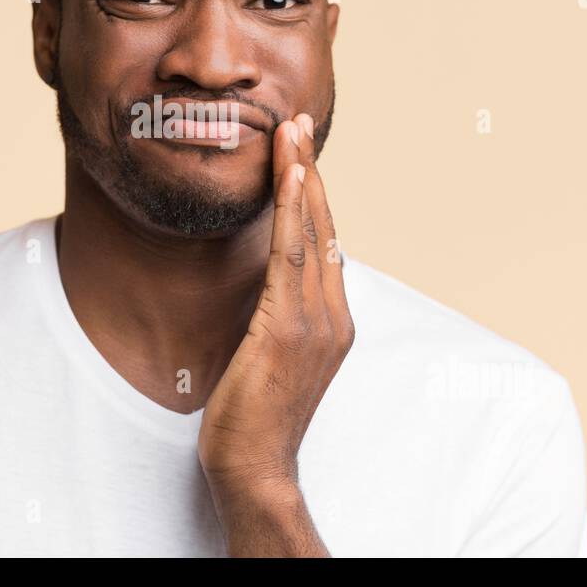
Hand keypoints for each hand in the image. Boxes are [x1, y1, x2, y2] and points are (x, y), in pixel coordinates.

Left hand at [198, 112, 355, 545]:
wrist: (253, 463)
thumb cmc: (253, 413)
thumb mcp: (270, 353)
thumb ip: (277, 313)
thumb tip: (264, 282)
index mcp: (332, 321)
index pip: (326, 242)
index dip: (314, 194)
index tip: (300, 152)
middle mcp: (334, 316)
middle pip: (325, 226)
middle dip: (310, 171)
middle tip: (298, 123)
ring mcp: (316, 322)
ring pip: (312, 232)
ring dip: (301, 176)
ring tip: (291, 133)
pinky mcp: (289, 328)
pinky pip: (292, 257)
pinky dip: (294, 212)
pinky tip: (290, 178)